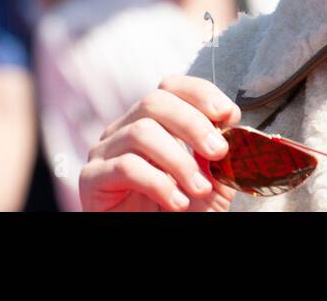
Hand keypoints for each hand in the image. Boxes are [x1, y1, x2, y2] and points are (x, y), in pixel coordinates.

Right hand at [79, 75, 240, 211]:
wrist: (149, 239)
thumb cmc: (176, 210)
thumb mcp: (207, 180)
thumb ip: (217, 156)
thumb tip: (233, 131)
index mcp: (151, 122)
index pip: (170, 87)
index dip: (201, 93)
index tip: (229, 115)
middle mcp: (124, 129)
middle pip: (154, 101)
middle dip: (193, 124)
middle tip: (219, 152)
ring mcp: (105, 151)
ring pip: (141, 132)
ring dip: (179, 159)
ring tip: (200, 188)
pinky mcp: (92, 178)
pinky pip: (125, 166)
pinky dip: (158, 183)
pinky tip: (177, 202)